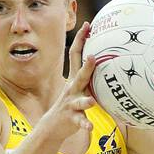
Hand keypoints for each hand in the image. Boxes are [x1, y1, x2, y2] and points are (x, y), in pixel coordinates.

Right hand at [38, 23, 95, 147]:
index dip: (81, 40)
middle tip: (93, 56)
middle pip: (79, 75)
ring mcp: (72, 104)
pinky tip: (90, 127)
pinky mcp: (72, 119)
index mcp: (74, 79)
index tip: (88, 25)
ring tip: (92, 101)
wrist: (53, 125)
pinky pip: (80, 122)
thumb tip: (100, 57)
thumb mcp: (77, 86)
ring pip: (80, 102)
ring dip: (85, 101)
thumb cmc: (71, 104)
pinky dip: (84, 124)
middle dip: (87, 66)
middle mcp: (72, 90)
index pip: (76, 55)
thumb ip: (87, 74)